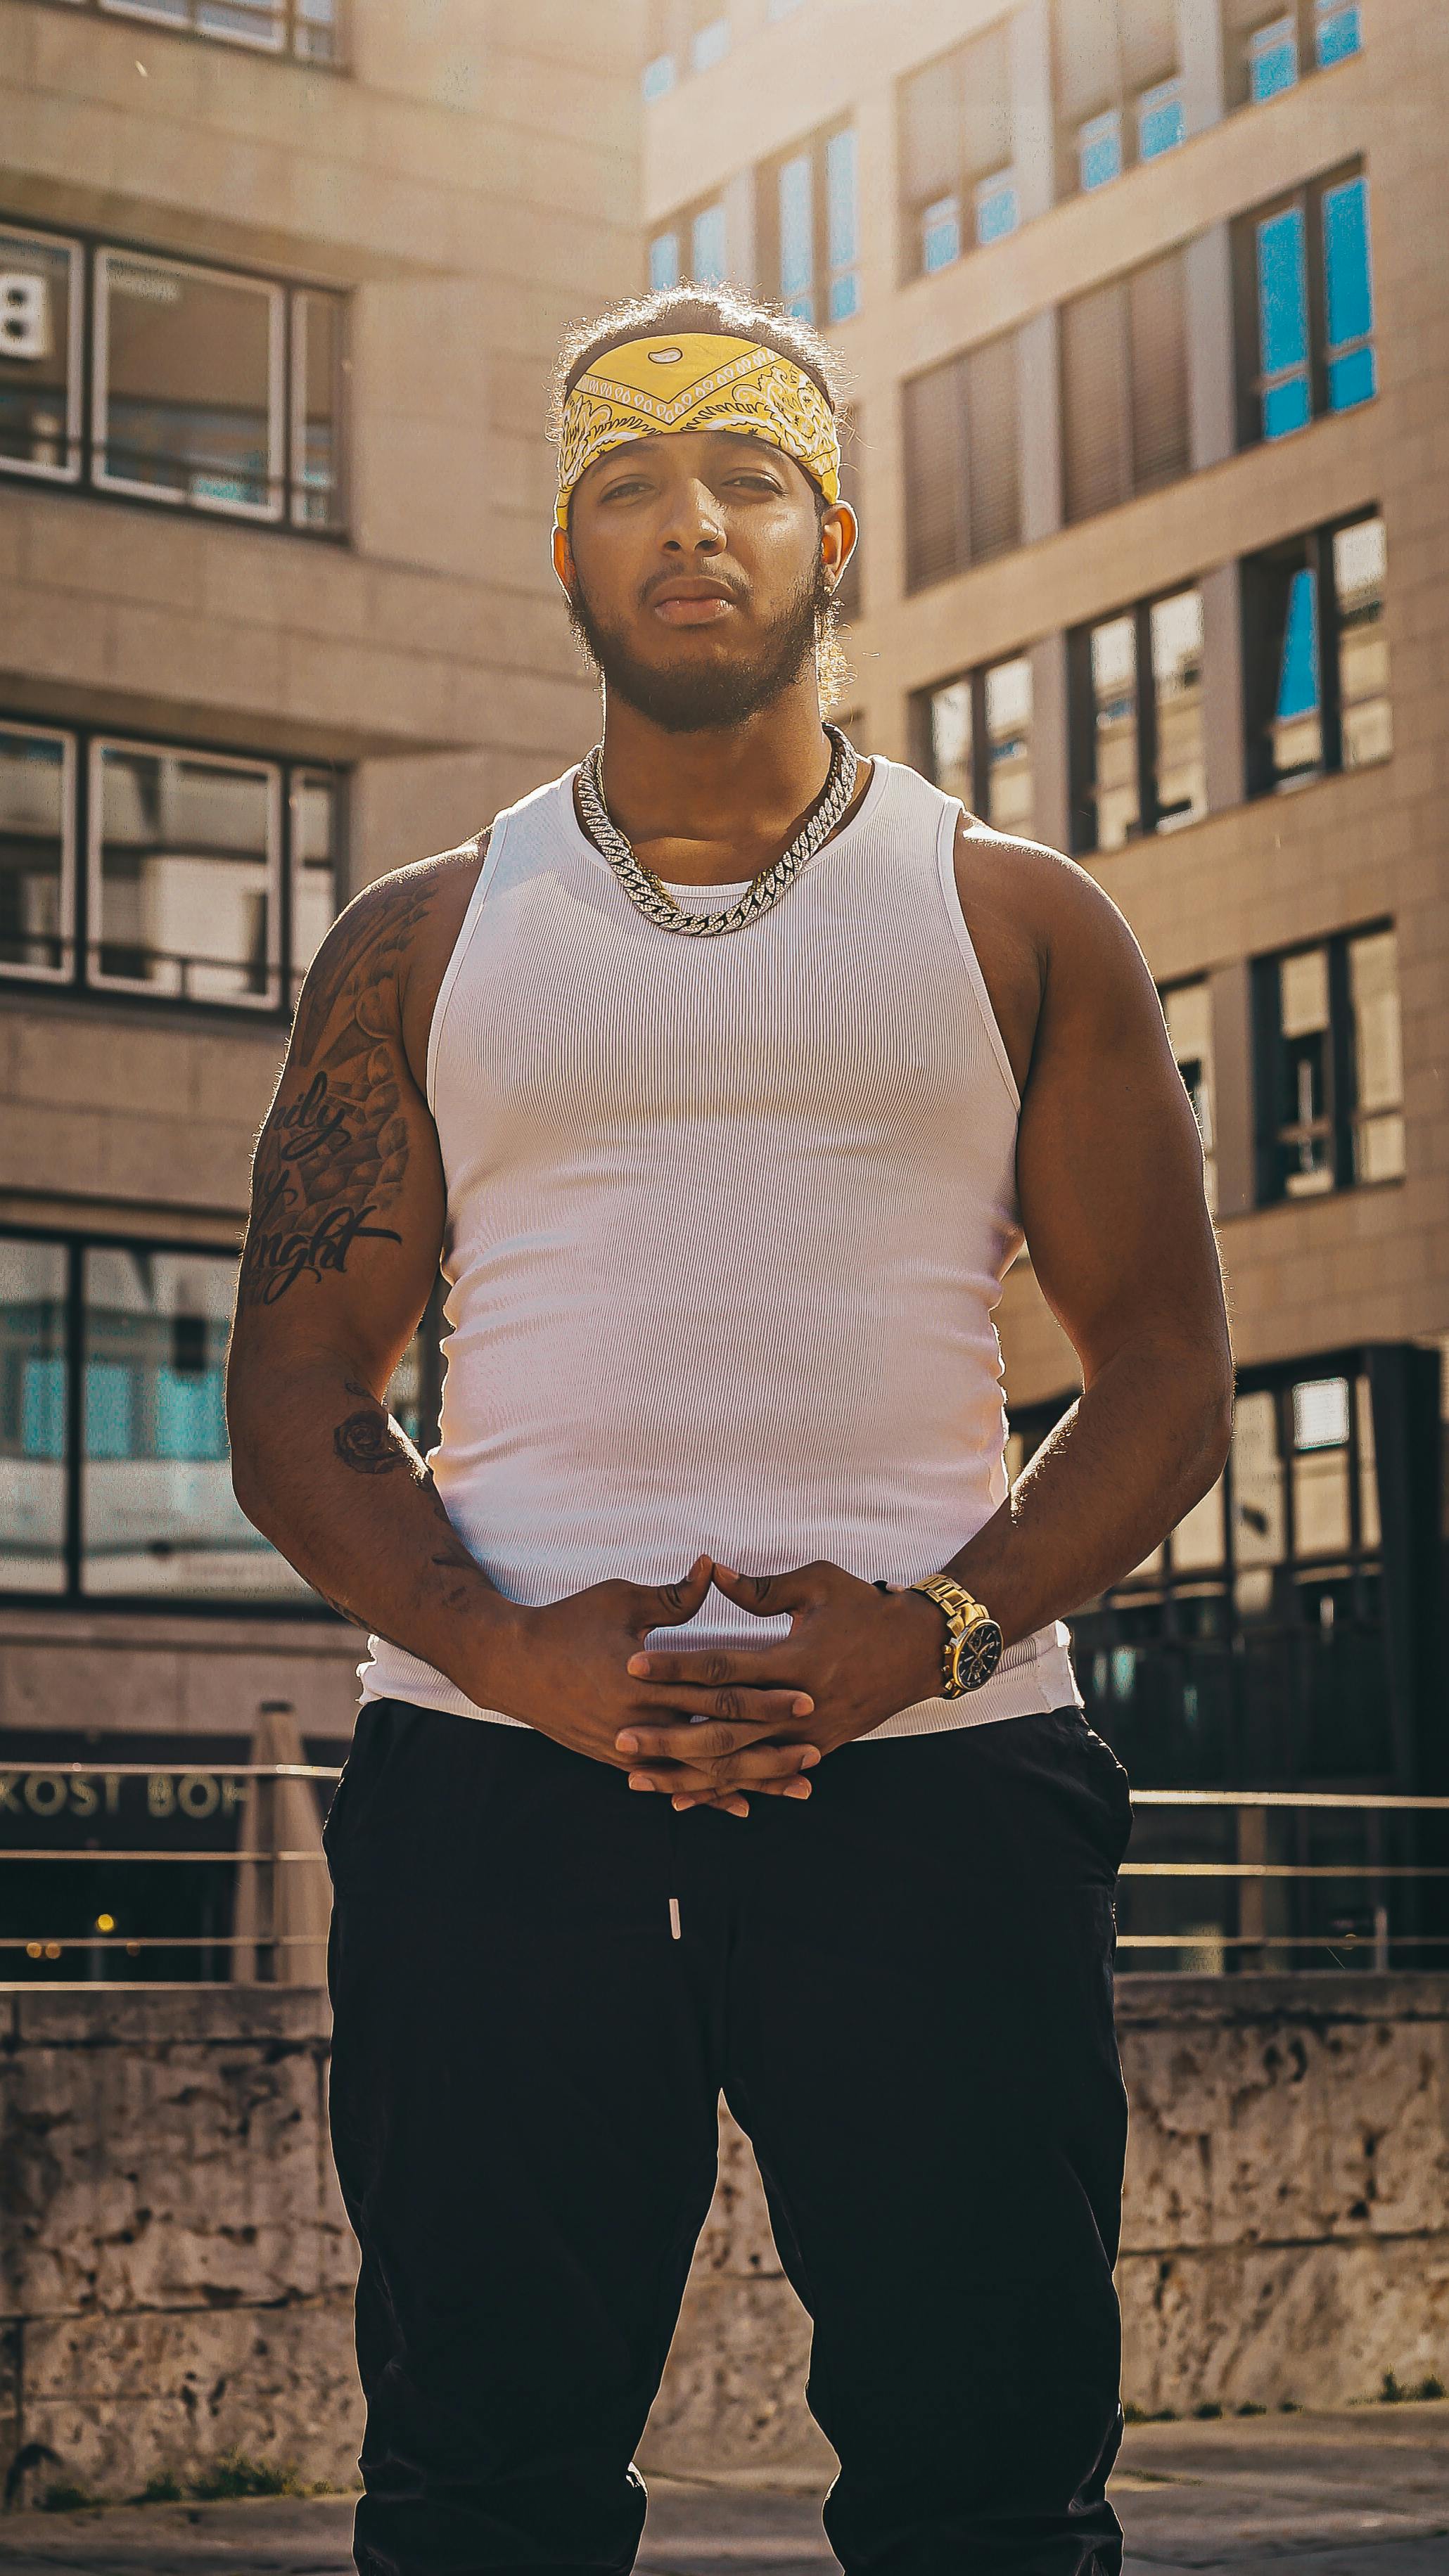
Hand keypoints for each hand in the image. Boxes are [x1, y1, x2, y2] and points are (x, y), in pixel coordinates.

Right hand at [484, 1556, 820, 1808]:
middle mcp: (640, 1720)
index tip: (806, 1697)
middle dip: (771, 1748)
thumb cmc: (567, 1623)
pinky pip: (672, 1782)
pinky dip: (708, 1793)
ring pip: (701, 1771)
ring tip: (797, 1786)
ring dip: (752, 1779)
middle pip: (718, 1740)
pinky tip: (742, 1805)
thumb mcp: (620, 1599)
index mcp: (646, 1678)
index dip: (764, 1697)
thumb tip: (714, 1567)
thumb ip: (673, 1594)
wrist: (512, 1665)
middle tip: (818, 1752)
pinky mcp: (619, 1760)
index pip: (718, 1691)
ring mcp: (628, 1747)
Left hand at [621, 1561, 945, 1812]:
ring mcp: (808, 1736)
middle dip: (668, 1736)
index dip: (675, 1667)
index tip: (632, 1663)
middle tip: (620, 1737)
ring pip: (737, 1764)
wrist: (921, 1650)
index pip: (722, 1667)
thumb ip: (760, 1588)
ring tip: (636, 1777)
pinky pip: (759, 1778)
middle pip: (722, 1728)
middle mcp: (799, 1706)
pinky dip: (721, 1791)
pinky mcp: (815, 1752)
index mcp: (794, 1660)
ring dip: (685, 1773)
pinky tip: (683, 1800)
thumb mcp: (817, 1583)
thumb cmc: (866, 1608)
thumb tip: (711, 1573)